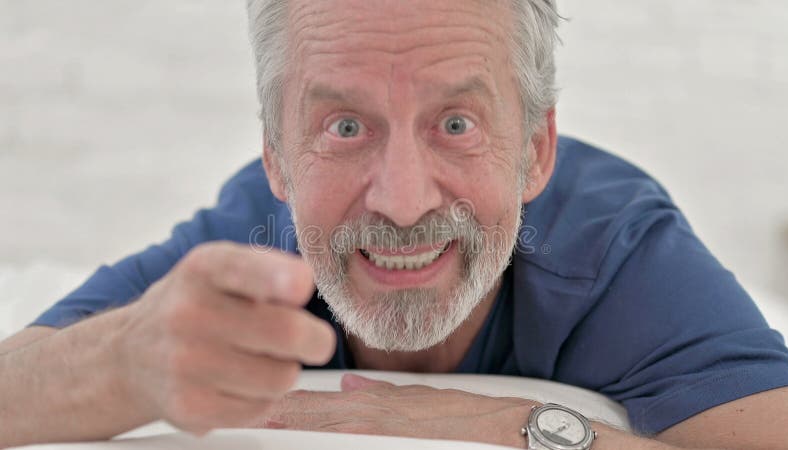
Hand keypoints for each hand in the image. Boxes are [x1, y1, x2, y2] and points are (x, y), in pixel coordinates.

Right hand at [116, 241, 335, 433]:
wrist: (131, 354)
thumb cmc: (196, 305)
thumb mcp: (222, 269)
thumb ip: (268, 271)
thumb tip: (303, 286)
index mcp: (204, 268)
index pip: (245, 269)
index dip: (278, 277)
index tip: (300, 285)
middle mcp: (188, 313)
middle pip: (286, 332)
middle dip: (314, 339)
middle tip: (312, 340)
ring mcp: (186, 363)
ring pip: (281, 377)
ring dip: (284, 371)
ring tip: (260, 359)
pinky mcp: (189, 408)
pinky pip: (261, 409)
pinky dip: (262, 398)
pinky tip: (240, 383)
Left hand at [265, 374, 533, 447]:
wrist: (495, 430)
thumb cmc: (459, 415)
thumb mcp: (412, 398)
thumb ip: (376, 393)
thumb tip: (346, 384)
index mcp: (366, 403)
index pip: (308, 403)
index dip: (276, 405)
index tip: (248, 403)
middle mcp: (363, 417)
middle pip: (302, 418)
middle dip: (270, 417)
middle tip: (236, 414)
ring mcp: (372, 434)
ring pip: (315, 431)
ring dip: (288, 428)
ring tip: (257, 424)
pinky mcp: (388, 442)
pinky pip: (339, 442)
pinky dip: (318, 437)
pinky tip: (302, 437)